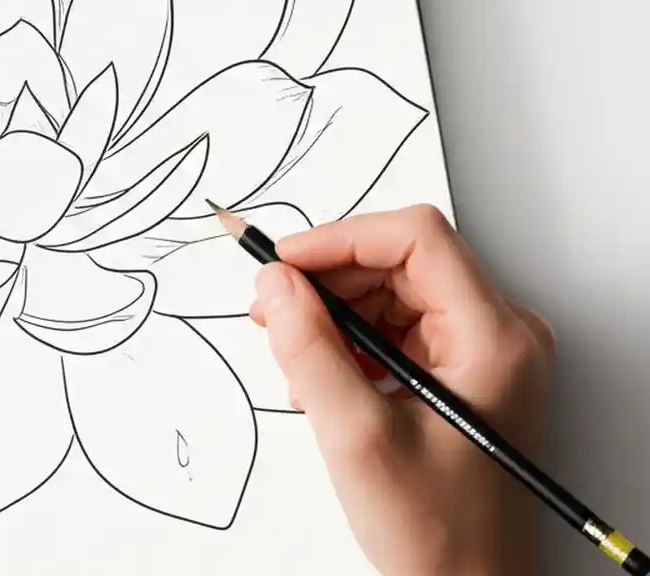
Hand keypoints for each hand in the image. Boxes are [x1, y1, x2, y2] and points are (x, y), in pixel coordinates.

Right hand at [249, 205, 554, 575]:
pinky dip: (350, 340)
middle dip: (327, 280)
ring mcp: (482, 350)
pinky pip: (396, 325)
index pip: (415, 239)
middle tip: (271, 309)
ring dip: (333, 313)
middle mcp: (499, 332)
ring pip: (392, 291)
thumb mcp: (358, 436)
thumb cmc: (439, 531)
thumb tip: (276, 284)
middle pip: (399, 262)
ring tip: (295, 358)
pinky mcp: (461, 368)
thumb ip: (310, 350)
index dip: (340, 240)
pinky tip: (323, 378)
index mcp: (495, 338)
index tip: (284, 263)